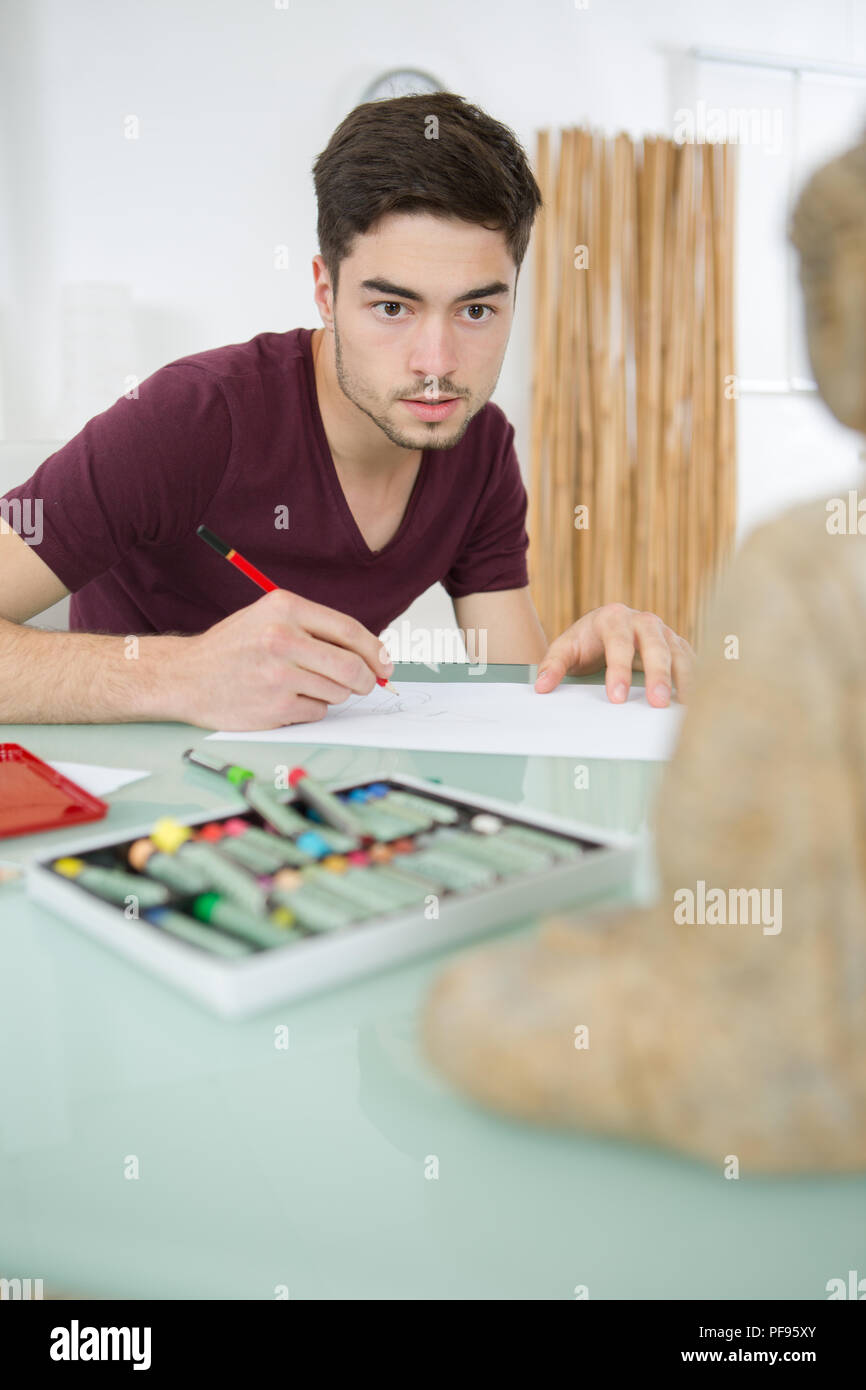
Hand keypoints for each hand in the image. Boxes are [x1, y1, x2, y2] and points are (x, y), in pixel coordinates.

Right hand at [174, 588, 393, 729]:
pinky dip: (310, 709)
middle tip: (362, 684)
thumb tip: (369, 654)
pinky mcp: (276, 706)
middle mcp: (283, 638)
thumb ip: (315, 629)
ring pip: (338, 692)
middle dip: (364, 680)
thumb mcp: (269, 618)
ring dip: (330, 694)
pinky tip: (285, 700)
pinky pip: (318, 712)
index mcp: (285, 608)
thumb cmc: (232, 648)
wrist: (185, 677)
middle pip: (352, 667)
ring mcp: (279, 674)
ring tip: (300, 685)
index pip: (350, 631)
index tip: (385, 664)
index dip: (376, 651)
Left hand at [534, 603, 694, 705]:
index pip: (619, 643)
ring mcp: (663, 632)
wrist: (603, 630)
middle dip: (658, 674)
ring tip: (682, 705)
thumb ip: (553, 665)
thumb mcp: (565, 649)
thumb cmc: (585, 641)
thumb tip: (542, 687)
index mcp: (613, 619)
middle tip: (657, 702)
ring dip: (683, 677)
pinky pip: (690, 660)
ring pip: (678, 651)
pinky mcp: (676, 645)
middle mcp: (643, 621)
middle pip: (655, 644)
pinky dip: (695, 677)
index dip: (619, 669)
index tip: (617, 697)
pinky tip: (695, 699)